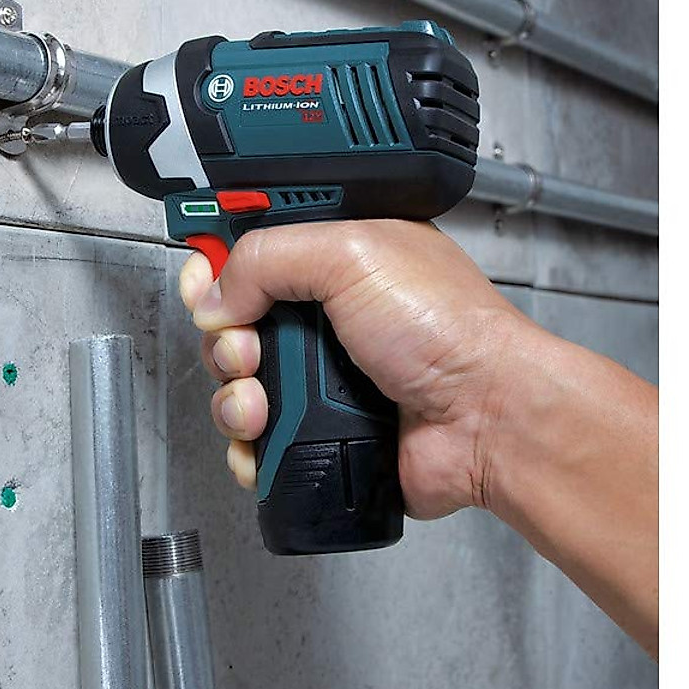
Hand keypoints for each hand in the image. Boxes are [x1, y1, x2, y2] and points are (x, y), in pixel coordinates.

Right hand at [177, 219, 532, 519]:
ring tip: (260, 401)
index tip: (205, 276)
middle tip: (247, 347)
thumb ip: (268, 256)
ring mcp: (321, 376)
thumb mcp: (352, 254)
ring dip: (232, 393)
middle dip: (223, 336)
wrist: (484, 418)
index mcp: (337, 256)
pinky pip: (254, 439)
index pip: (253, 245)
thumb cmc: (448, 330)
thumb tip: (216, 293)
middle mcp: (326, 315)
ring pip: (235, 383)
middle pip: (232, 319)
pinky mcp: (319, 430)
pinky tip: (264, 436)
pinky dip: (247, 443)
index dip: (218, 259)